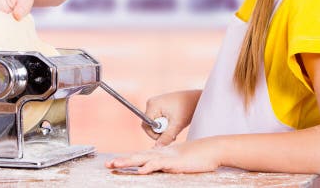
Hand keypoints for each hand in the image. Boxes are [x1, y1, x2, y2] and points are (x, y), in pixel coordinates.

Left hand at [105, 140, 219, 173]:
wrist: (211, 149)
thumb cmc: (197, 156)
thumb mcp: (178, 160)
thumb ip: (167, 162)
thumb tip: (159, 164)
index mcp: (161, 154)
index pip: (140, 156)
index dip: (127, 158)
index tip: (114, 162)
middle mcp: (161, 154)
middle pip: (138, 156)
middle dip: (123, 160)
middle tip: (108, 164)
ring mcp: (167, 157)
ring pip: (144, 159)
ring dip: (129, 162)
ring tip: (116, 165)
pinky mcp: (174, 162)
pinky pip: (159, 164)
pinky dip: (149, 166)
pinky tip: (141, 170)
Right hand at [142, 90, 199, 146]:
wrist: (195, 99)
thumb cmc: (187, 109)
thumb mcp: (176, 125)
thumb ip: (166, 137)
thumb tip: (157, 147)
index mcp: (153, 105)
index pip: (146, 125)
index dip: (154, 134)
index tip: (166, 136)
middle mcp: (151, 103)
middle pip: (149, 124)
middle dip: (160, 132)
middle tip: (172, 134)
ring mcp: (155, 104)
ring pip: (154, 123)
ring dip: (163, 129)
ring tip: (174, 128)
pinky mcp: (159, 106)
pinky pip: (157, 119)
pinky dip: (165, 124)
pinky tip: (173, 124)